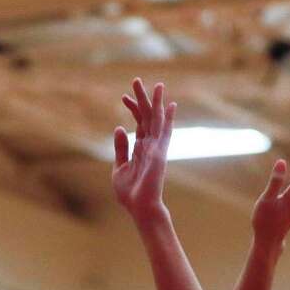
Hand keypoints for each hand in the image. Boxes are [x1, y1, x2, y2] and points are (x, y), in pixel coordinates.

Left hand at [112, 79, 176, 222]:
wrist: (139, 208)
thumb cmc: (130, 193)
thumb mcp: (119, 167)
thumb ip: (121, 148)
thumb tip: (119, 128)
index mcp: (141, 148)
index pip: (138, 123)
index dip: (132, 109)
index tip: (123, 97)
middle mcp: (151, 145)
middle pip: (147, 117)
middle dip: (142, 99)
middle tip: (136, 80)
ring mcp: (156, 148)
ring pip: (157, 120)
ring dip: (156, 103)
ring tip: (157, 84)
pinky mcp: (160, 153)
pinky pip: (164, 132)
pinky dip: (167, 119)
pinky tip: (169, 105)